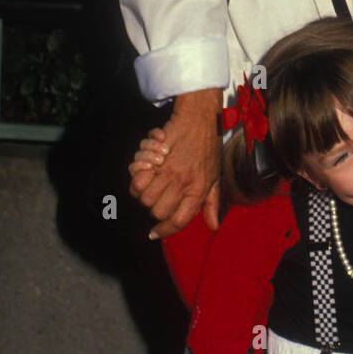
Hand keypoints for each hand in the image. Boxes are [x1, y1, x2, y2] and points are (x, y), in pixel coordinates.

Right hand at [128, 88, 222, 238]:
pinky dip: (137, 175)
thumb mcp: (215, 177)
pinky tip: (145, 169)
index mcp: (198, 190)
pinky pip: (137, 176)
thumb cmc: (209, 148)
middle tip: (157, 198)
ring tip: (150, 182)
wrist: (199, 120)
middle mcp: (182, 183)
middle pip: (157, 211)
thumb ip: (211, 203)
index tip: (154, 233)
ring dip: (144, 191)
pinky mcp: (156, 157)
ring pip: (144, 196)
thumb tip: (213, 226)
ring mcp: (168, 170)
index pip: (179, 221)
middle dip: (154, 208)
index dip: (165, 230)